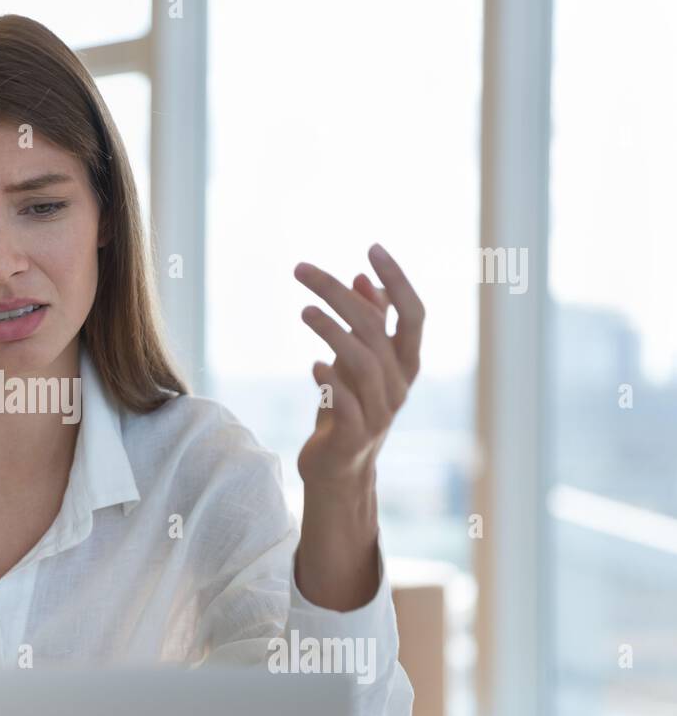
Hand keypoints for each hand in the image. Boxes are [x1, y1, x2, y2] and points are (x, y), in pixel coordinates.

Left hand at [293, 243, 424, 490]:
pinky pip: (346, 404)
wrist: (338, 468)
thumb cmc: (349, 407)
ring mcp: (379, 412)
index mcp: (405, 362)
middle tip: (302, 270)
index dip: (398, 280)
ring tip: (303, 310)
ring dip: (332, 332)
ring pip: (363, 363)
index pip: (413, 314)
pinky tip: (314, 367)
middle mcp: (398, 385)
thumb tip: (363, 277)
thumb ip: (369, 322)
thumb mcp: (358, 360)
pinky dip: (331, 382)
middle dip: (339, 294)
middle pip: (377, 330)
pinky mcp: (354, 436)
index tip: (372, 247)